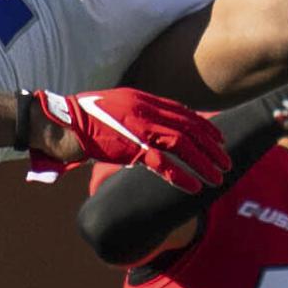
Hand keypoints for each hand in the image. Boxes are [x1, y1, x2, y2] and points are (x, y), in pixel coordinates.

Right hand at [26, 87, 230, 191]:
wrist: (61, 124)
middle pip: (189, 128)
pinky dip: (182, 175)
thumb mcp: (117, 110)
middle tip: (226, 162)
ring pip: (183, 145)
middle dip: (212, 147)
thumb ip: (138, 116)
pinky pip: (164, 163)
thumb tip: (155, 128)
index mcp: (143, 100)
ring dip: (204, 163)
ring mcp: (139, 128)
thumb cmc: (84, 120)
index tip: (219, 141)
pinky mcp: (130, 147)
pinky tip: (195, 187)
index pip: (183, 113)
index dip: (204, 127)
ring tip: (218, 178)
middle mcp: (146, 110)